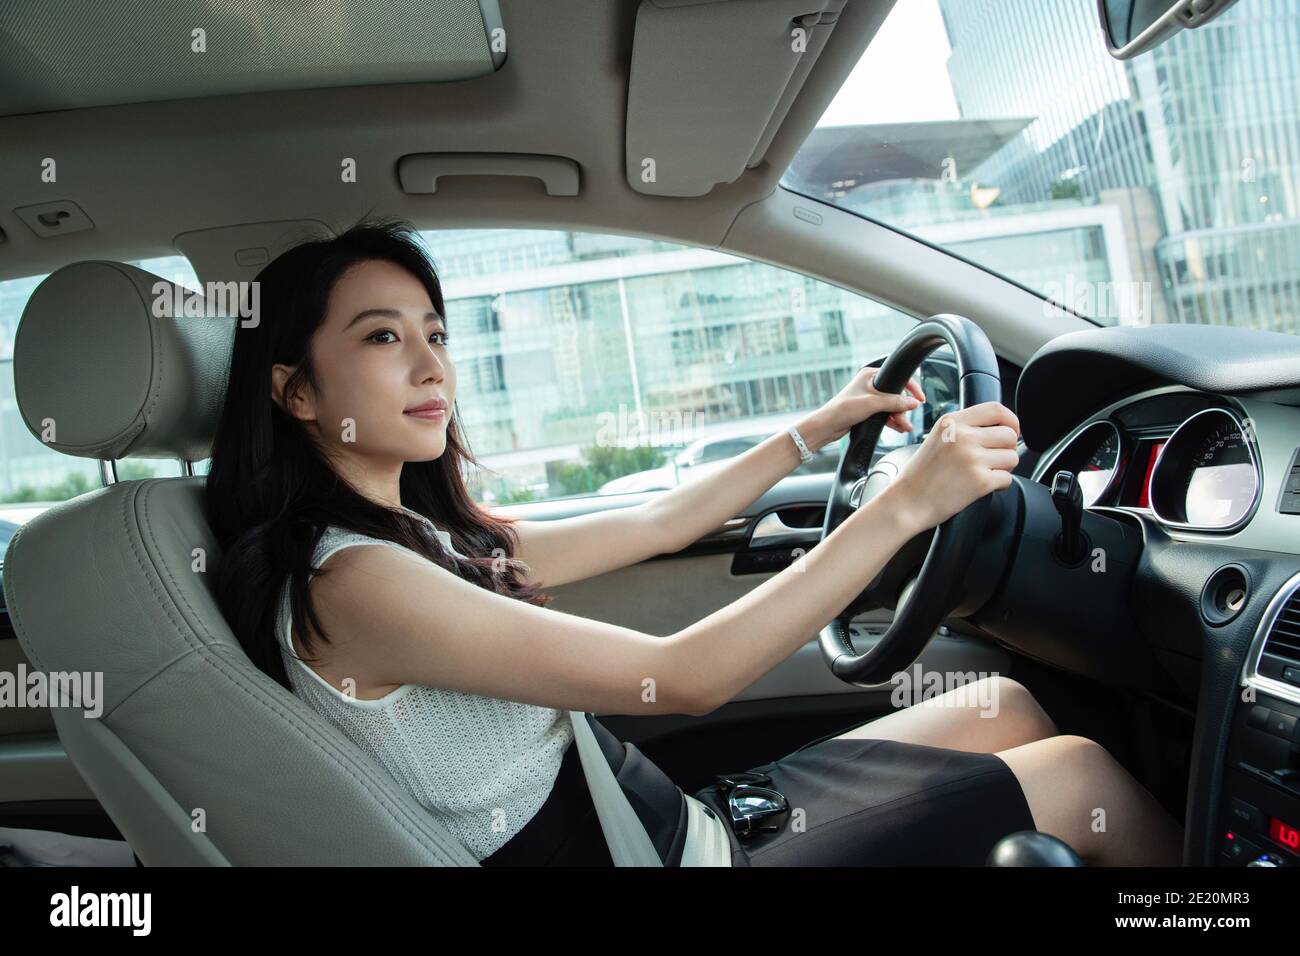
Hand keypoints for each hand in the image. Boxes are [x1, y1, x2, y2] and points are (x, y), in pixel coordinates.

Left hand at [799, 367, 924, 449]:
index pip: (897, 378)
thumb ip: (895, 402)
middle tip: (907, 419)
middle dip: (903, 408)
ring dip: (899, 416)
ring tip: (905, 427)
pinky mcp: (866, 410)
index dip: (911, 388)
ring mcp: (868, 398)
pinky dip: (892, 420)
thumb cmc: (843, 409)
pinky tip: (898, 428)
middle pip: (895, 394)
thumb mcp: (873, 403)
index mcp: (870, 375)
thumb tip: (913, 403)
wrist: (827, 426)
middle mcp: (870, 384)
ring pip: (891, 406)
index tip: (920, 399)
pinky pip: (885, 414)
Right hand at [883, 401, 1021, 532]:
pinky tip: (981, 487)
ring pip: (1012, 457)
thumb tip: (1001, 427)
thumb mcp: (938, 438)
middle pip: (1009, 435)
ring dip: (1004, 468)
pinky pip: (1007, 479)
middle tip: (993, 460)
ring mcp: (972, 458)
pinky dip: (999, 485)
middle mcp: (963, 436)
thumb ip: (964, 428)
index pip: (996, 409)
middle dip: (1007, 449)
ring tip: (984, 474)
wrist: (907, 502)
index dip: (1010, 421)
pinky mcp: (980, 481)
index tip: (1011, 432)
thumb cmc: (921, 475)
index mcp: (952, 422)